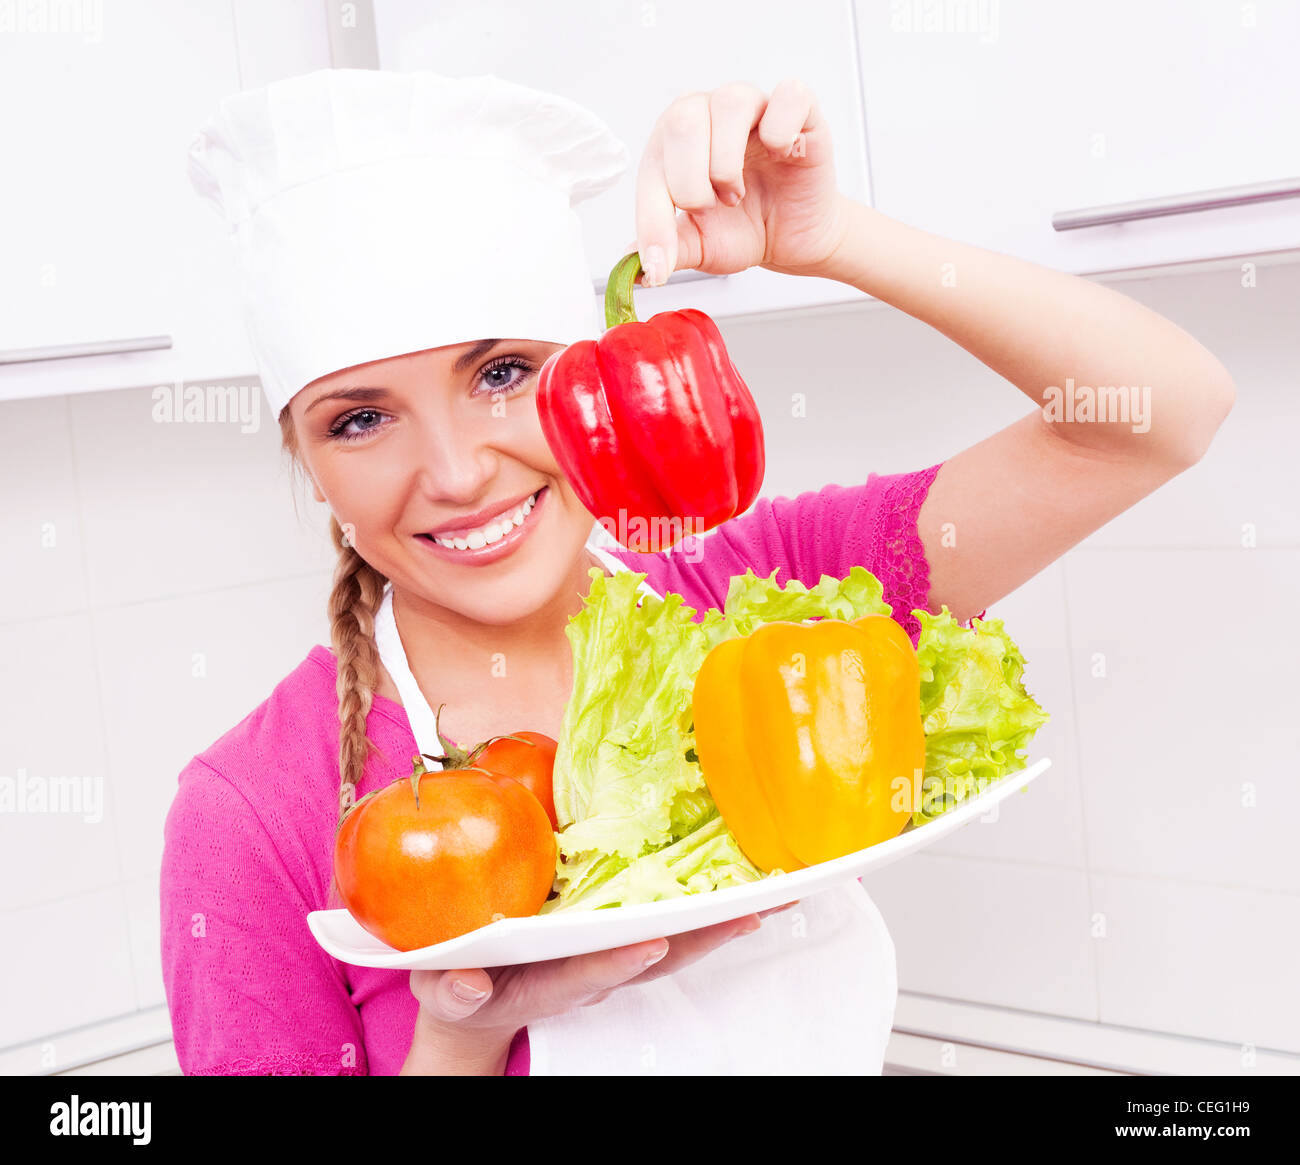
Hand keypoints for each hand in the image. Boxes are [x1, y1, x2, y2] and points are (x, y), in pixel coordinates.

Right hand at [409, 900, 799, 1038]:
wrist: (474, 1000)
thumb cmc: (458, 984)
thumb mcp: (441, 990)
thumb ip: (451, 990)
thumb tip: (464, 986)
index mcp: (546, 982)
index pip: (586, 974)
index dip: (617, 961)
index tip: (649, 942)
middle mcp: (590, 971)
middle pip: (653, 957)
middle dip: (701, 937)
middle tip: (750, 911)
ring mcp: (607, 953)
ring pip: (671, 939)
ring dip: (719, 921)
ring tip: (768, 895)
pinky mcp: (613, 935)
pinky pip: (665, 921)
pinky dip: (704, 907)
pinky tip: (739, 883)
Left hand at [630, 79, 849, 286]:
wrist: (793, 239)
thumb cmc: (744, 229)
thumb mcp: (701, 246)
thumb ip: (670, 248)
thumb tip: (633, 266)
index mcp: (675, 141)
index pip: (652, 164)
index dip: (653, 218)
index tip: (661, 262)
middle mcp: (710, 113)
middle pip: (682, 121)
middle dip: (690, 183)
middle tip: (711, 209)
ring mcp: (755, 107)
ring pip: (729, 104)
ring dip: (728, 163)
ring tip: (737, 193)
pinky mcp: (801, 111)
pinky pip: (789, 96)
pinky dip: (781, 130)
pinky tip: (780, 157)